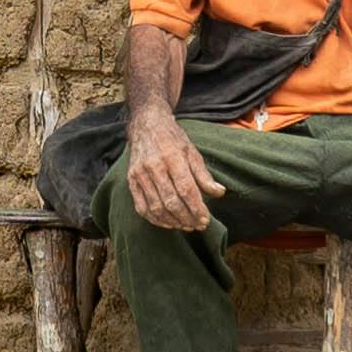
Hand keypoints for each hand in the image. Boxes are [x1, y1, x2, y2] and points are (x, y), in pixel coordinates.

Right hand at [124, 115, 226, 232]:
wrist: (146, 125)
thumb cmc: (173, 140)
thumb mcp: (192, 152)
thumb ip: (204, 175)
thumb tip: (219, 193)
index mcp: (172, 157)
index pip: (186, 189)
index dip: (196, 208)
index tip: (205, 220)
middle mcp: (154, 166)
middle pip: (171, 201)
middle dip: (187, 218)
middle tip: (198, 225)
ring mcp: (140, 174)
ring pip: (156, 207)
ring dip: (173, 222)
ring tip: (186, 226)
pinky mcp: (131, 180)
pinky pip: (141, 207)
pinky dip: (155, 219)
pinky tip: (168, 223)